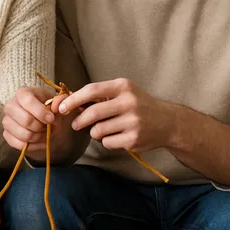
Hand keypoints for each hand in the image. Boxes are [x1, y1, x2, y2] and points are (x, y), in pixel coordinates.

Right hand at [2, 87, 78, 162]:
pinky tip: (40, 141)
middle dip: (42, 127)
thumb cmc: (49, 108)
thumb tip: (57, 106)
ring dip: (40, 137)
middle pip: (26, 120)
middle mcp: (10, 105)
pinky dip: (35, 146)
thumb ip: (61, 101)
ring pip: (24, 135)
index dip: (41, 112)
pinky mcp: (6, 135)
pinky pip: (20, 145)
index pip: (28, 101)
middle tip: (49, 127)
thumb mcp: (58, 102)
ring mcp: (6, 121)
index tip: (52, 119)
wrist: (42, 120)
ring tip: (46, 133)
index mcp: (22, 93)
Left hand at [56, 77, 175, 151]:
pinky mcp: (134, 139)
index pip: (91, 91)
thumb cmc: (138, 105)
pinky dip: (107, 141)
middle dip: (79, 120)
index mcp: (123, 87)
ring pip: (98, 130)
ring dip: (95, 132)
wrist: (168, 122)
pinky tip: (118, 136)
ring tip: (104, 129)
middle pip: (92, 113)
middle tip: (75, 124)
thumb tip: (70, 103)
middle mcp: (129, 103)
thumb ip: (99, 96)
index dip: (73, 99)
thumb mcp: (123, 93)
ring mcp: (133, 122)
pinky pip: (107, 142)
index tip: (61, 107)